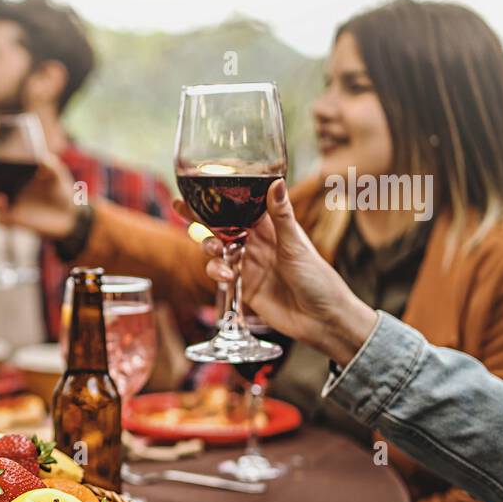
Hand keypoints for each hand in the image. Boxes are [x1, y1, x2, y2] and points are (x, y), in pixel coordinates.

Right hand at [0, 152, 79, 239]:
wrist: (70, 215)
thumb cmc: (61, 190)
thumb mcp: (57, 173)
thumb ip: (50, 165)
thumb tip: (42, 159)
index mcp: (14, 176)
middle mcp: (8, 190)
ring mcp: (10, 206)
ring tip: (0, 200)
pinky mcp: (15, 221)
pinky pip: (2, 221)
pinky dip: (2, 219)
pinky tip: (8, 216)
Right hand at [198, 178, 376, 364]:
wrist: (321, 320)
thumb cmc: (318, 279)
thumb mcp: (296, 246)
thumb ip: (281, 216)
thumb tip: (275, 182)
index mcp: (272, 228)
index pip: (241, 206)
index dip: (221, 196)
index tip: (199, 187)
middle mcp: (257, 243)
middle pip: (222, 226)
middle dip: (200, 218)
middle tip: (181, 208)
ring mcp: (248, 265)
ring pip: (217, 250)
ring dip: (209, 248)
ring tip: (215, 251)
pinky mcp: (242, 286)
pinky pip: (220, 274)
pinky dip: (216, 272)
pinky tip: (225, 276)